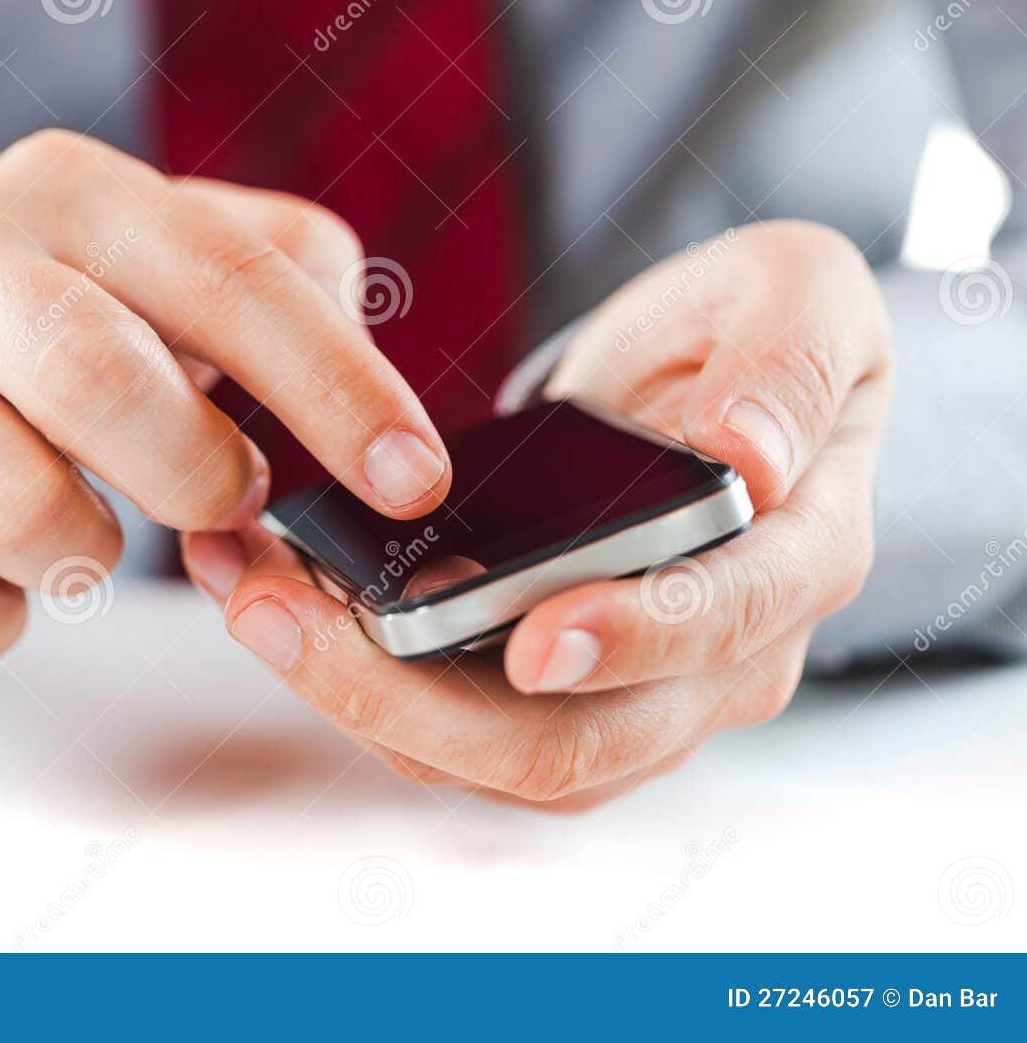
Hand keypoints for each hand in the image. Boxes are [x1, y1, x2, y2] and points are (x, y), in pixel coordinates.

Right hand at [0, 129, 450, 663]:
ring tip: (70, 528)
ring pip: (22, 510)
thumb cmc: (32, 340)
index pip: (227, 272)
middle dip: (194, 472)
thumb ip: (281, 296)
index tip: (410, 480)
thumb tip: (371, 393)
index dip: (337, 383)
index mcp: (65, 191)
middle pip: (100, 376)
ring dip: (86, 556)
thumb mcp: (150, 275)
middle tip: (220, 505)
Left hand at [183, 220, 892, 808]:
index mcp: (794, 561)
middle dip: (415, 695)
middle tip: (288, 613)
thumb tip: (753, 456)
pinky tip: (271, 597)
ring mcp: (624, 698)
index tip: (534, 637)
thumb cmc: (753, 334)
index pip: (720, 626)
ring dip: (355, 694)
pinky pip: (442, 724)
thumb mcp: (799, 295)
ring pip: (484, 756)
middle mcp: (715, 663)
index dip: (631, 639)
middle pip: (568, 741)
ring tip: (250, 599)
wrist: (701, 380)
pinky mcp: (540, 701)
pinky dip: (351, 677)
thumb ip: (788, 363)